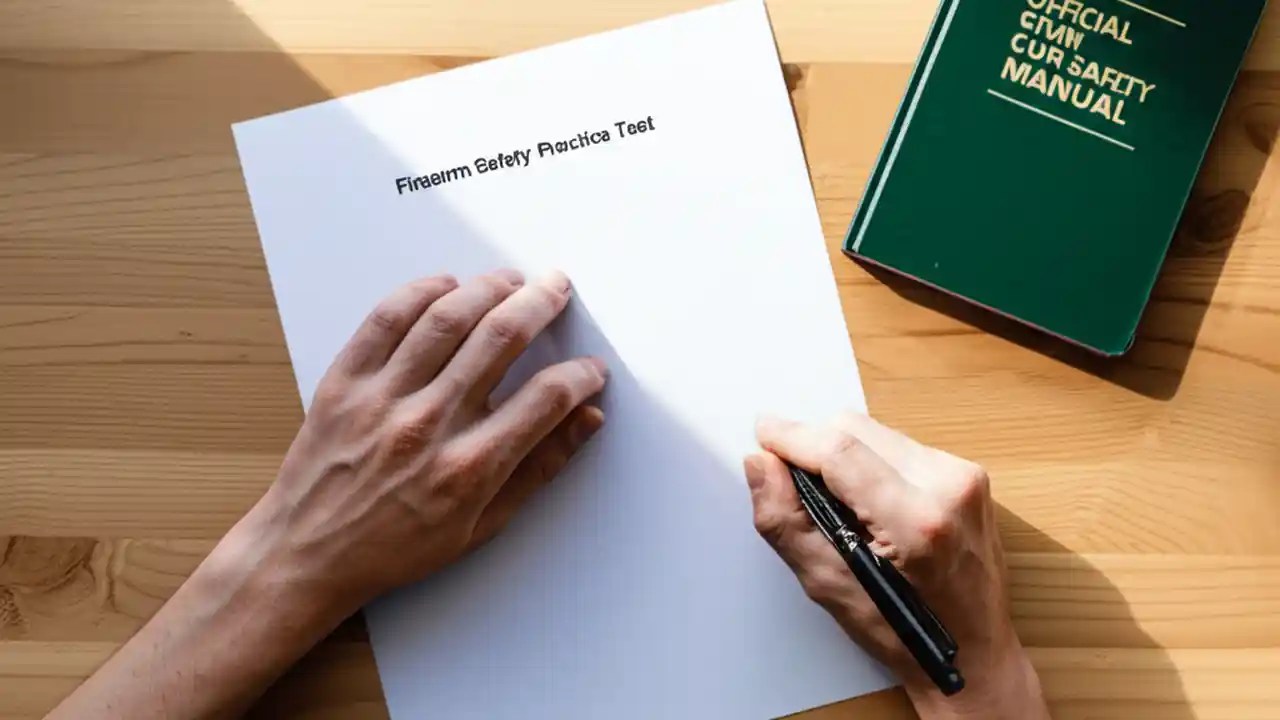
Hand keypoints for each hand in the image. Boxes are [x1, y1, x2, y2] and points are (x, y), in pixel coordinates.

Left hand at [218, 269, 607, 618]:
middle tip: (557, 289)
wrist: (308, 553)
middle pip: (501, 338)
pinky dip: (422, 292)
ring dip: (489, 288)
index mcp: (470, 469)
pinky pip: (387, 318)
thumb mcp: (482, 526)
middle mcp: (429, 425)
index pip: (546, 398)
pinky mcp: (345, 381)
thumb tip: (587, 419)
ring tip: (511, 281)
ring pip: (448, 317)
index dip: (580, 375)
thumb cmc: (396, 546)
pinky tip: (447, 286)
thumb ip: (539, 469)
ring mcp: (383, 398)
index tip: (590, 368)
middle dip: (541, 304)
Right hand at [744, 413, 1047, 719]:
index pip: (838, 450)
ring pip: (876, 432)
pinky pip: (900, 445)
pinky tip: (870, 502)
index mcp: (916, 521)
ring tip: (838, 503)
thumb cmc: (907, 634)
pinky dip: (872, 462)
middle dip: (815, 446)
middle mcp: (948, 486)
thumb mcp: (830, 586)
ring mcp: (964, 475)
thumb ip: (786, 521)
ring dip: (844, 454)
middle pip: (855, 430)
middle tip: (796, 484)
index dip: (792, 438)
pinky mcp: (969, 474)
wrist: (976, 653)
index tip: (763, 435)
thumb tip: (760, 465)